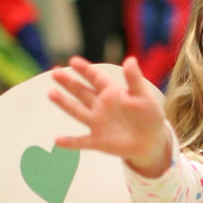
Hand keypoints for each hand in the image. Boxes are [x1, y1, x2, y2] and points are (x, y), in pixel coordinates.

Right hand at [49, 56, 170, 175]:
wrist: (152, 141)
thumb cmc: (149, 116)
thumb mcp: (144, 97)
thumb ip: (135, 80)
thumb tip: (130, 60)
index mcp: (112, 93)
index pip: (96, 78)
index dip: (85, 70)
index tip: (73, 61)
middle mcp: (101, 106)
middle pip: (81, 91)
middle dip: (68, 82)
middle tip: (55, 72)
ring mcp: (98, 123)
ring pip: (77, 111)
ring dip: (64, 103)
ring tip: (51, 93)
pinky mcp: (98, 141)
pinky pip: (81, 142)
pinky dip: (70, 142)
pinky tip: (57, 140)